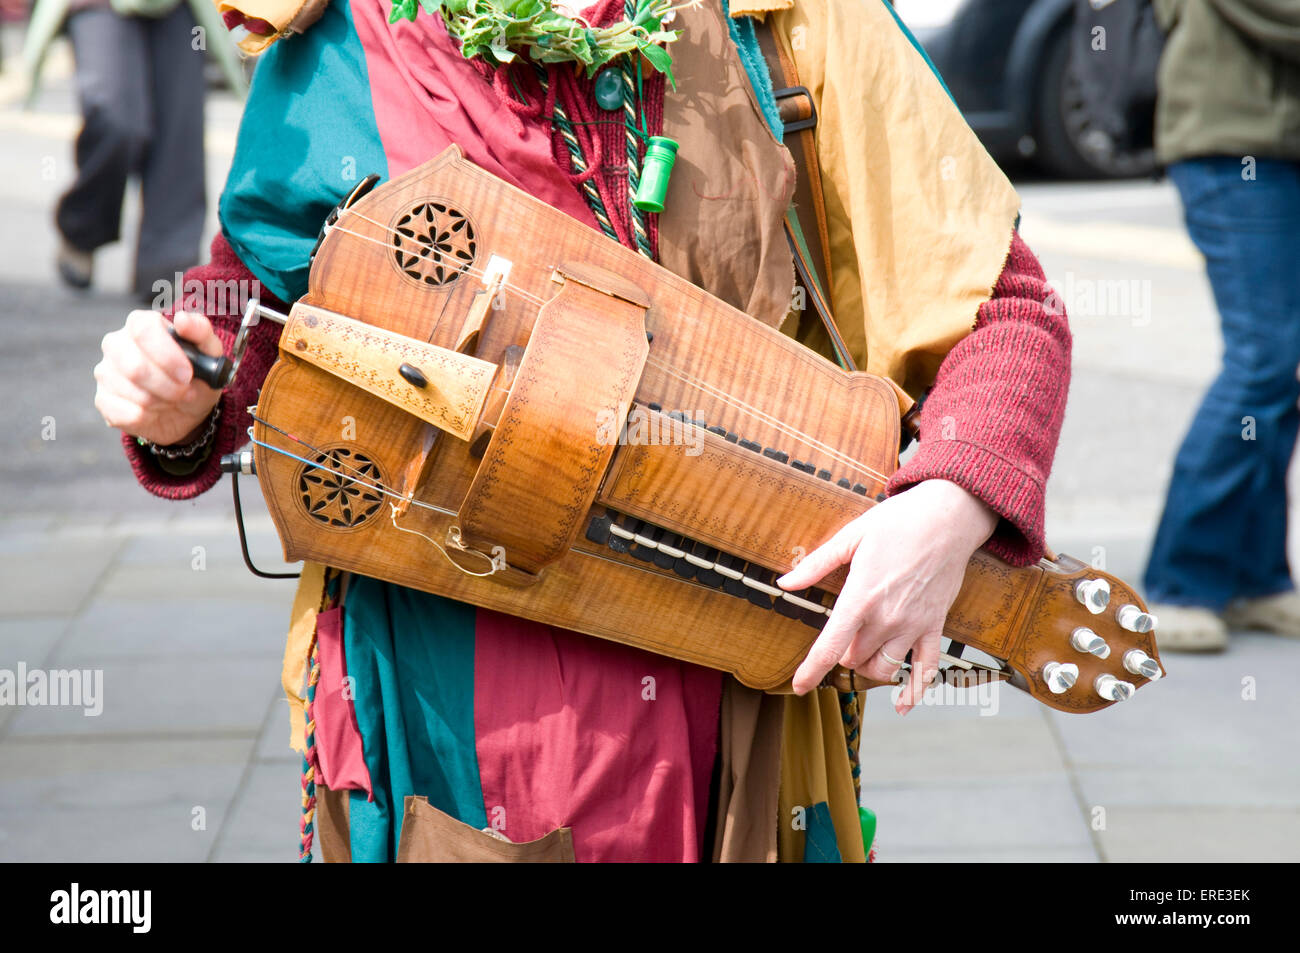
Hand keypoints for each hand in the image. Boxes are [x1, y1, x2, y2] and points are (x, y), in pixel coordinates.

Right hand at [94, 310, 222, 445]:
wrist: (188, 409)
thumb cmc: (196, 374)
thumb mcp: (209, 352)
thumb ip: (200, 331)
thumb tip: (182, 320)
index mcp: (140, 324)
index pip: (143, 329)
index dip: (167, 355)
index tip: (187, 374)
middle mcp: (116, 344)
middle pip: (135, 366)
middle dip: (168, 385)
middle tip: (186, 391)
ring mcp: (106, 372)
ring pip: (132, 392)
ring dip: (163, 401)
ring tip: (174, 398)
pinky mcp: (103, 400)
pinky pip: (126, 413)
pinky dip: (150, 416)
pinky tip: (156, 411)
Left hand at [778, 479, 997, 712]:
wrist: (948, 517)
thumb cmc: (897, 522)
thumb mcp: (851, 536)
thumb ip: (816, 565)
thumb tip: (785, 582)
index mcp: (860, 596)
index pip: (830, 646)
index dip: (811, 670)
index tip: (799, 685)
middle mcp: (886, 618)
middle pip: (853, 658)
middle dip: (841, 652)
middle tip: (842, 634)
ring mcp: (913, 625)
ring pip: (882, 668)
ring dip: (867, 666)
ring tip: (863, 650)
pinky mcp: (935, 626)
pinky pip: (926, 670)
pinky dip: (914, 691)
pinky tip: (903, 705)